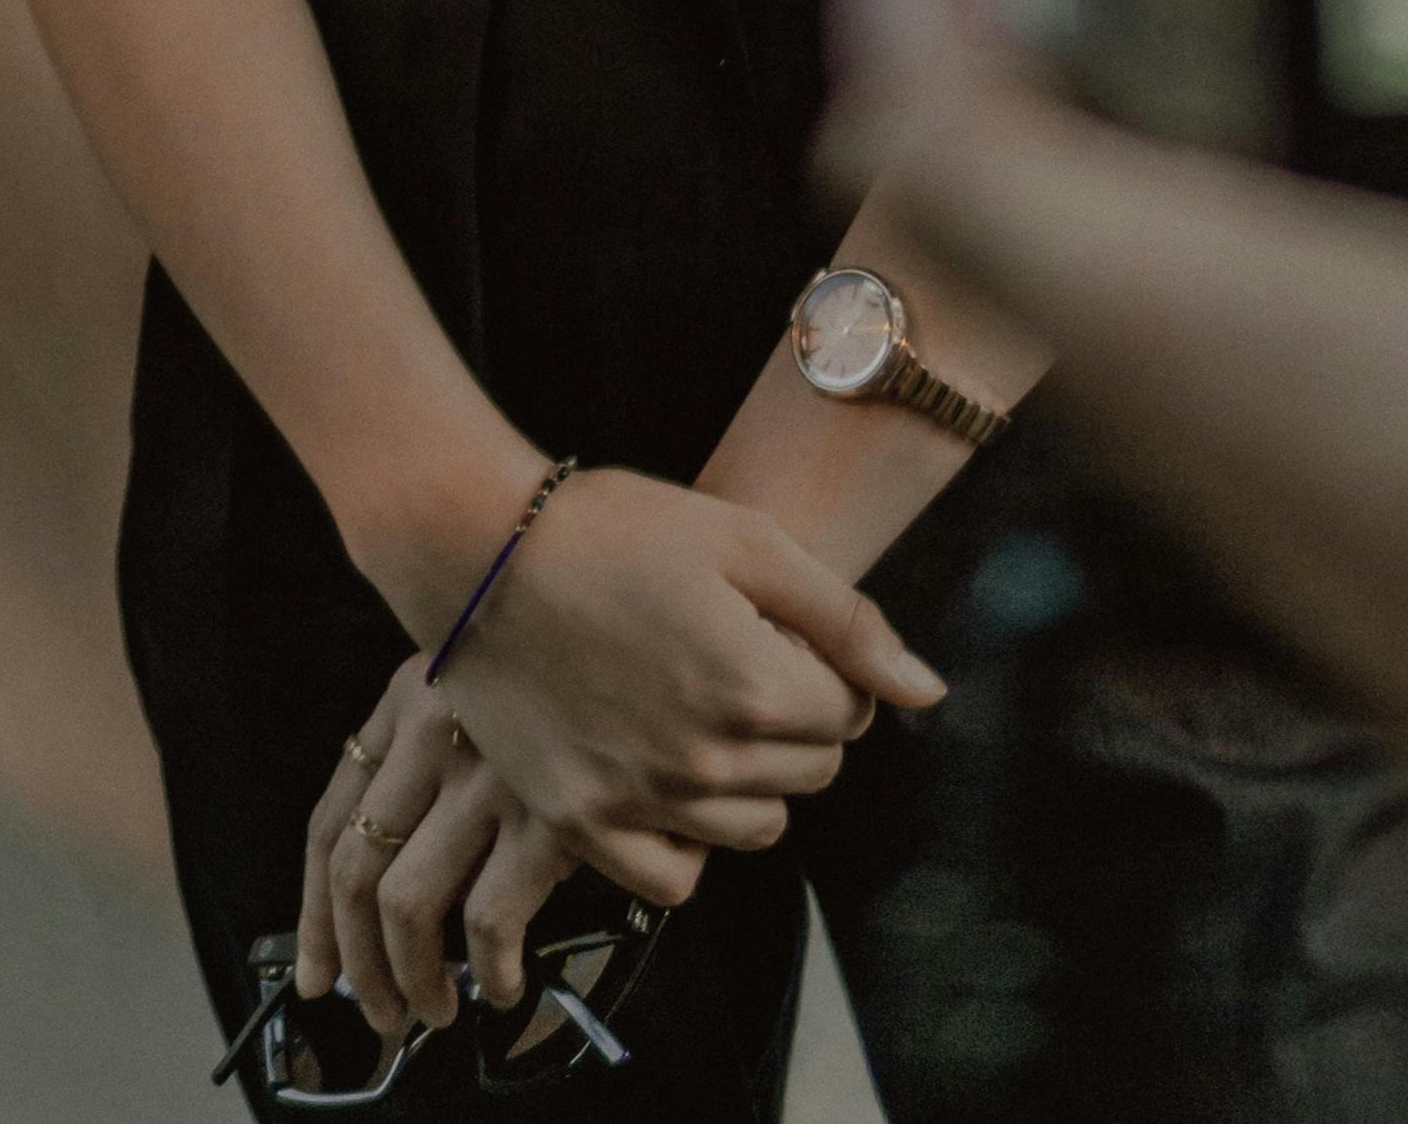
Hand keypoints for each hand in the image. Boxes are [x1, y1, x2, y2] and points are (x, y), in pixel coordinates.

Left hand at [301, 659, 684, 1043]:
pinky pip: (487, 920)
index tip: (318, 968)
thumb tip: (389, 866)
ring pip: (405, 905)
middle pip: (354, 870)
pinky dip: (488, 970)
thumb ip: (437, 737)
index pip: (329, 819)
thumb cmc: (580, 657)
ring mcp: (491, 769)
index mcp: (410, 693)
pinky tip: (503, 982)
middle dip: (357, 962)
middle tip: (375, 1008)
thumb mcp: (488, 670)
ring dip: (411, 980)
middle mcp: (437, 727)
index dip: (314, 911)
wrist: (668, 630)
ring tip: (434, 1007)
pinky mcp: (551, 812)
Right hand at [433, 463, 939, 861]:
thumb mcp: (745, 539)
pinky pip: (674, 879)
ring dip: (751, 780)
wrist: (480, 552)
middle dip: (797, 721)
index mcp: (754, 684)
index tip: (780, 631)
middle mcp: (703, 761)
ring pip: (755, 830)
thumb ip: (847, 618)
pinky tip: (671, 780)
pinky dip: (688, 842)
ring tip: (705, 711)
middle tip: (741, 660)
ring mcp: (638, 801)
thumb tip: (927, 693)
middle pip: (811, 775)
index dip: (827, 667)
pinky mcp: (580, 823)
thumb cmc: (614, 528)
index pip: (850, 713)